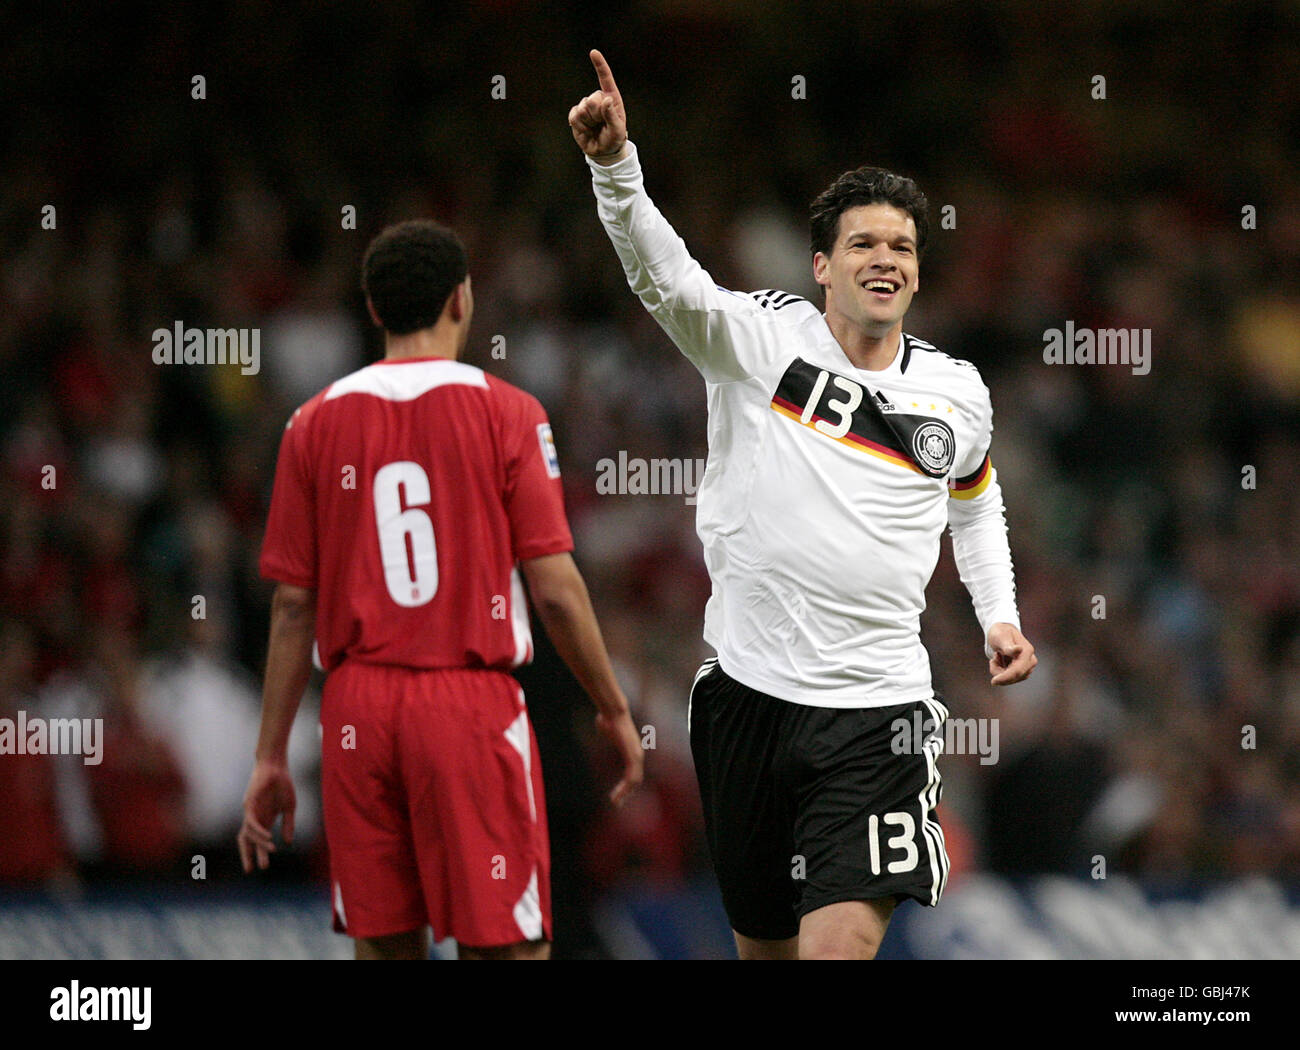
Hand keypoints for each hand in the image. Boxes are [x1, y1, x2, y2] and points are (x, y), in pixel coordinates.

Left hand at [238, 757, 295, 871]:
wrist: (276, 766)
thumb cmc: (283, 784)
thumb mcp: (290, 807)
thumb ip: (288, 825)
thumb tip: (288, 842)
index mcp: (264, 819)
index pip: (257, 841)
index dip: (258, 853)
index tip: (261, 868)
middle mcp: (254, 817)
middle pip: (246, 840)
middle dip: (248, 855)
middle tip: (253, 870)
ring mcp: (250, 811)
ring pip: (249, 833)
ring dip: (260, 844)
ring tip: (271, 853)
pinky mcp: (249, 804)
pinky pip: (252, 822)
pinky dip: (259, 831)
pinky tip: (268, 837)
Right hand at [569, 49, 627, 163]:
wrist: (602, 150)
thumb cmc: (614, 138)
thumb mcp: (618, 129)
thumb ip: (612, 115)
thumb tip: (606, 99)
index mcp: (611, 98)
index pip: (605, 79)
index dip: (599, 65)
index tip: (593, 52)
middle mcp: (598, 99)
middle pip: (592, 99)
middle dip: (597, 114)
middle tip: (601, 124)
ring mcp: (586, 106)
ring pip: (583, 108)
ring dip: (589, 122)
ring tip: (595, 127)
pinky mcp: (576, 114)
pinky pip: (574, 115)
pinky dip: (580, 125)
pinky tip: (586, 129)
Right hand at [595, 708, 643, 805]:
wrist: (612, 712)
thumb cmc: (607, 720)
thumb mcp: (605, 731)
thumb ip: (606, 735)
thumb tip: (600, 727)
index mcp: (631, 752)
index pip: (632, 773)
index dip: (625, 785)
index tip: (615, 794)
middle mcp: (637, 755)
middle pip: (635, 780)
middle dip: (626, 793)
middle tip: (616, 803)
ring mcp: (637, 756)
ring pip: (634, 781)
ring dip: (625, 793)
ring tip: (614, 802)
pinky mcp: (633, 756)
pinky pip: (631, 777)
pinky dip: (625, 788)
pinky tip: (617, 795)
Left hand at [987, 623, 1036, 685]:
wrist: (1002, 633)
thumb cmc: (1000, 633)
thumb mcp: (1000, 637)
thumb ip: (1008, 646)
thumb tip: (1019, 650)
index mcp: (1027, 651)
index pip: (1017, 670)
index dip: (1005, 677)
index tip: (993, 681)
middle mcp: (1031, 660)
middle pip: (1014, 677)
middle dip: (1000, 672)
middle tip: (993, 659)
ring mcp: (1028, 667)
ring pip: (1011, 680)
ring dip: (999, 671)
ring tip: (997, 657)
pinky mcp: (1023, 672)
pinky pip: (1010, 679)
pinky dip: (1001, 672)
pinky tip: (1000, 661)